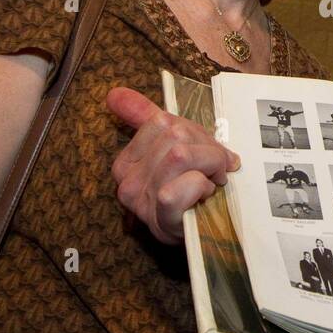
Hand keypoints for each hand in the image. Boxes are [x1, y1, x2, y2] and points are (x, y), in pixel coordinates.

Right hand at [106, 86, 240, 244]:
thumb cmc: (189, 193)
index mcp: (127, 159)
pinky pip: (185, 186)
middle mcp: (126, 178)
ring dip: (210, 166)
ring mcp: (141, 199)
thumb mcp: (168, 152)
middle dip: (208, 149)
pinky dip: (203, 186)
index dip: (194, 132)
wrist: (201, 238)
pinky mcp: (160, 217)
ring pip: (181, 155)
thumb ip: (143, 119)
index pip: (163, 121)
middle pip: (175, 136)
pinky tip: (205, 196)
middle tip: (218, 168)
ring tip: (213, 181)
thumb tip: (114, 93)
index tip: (206, 151)